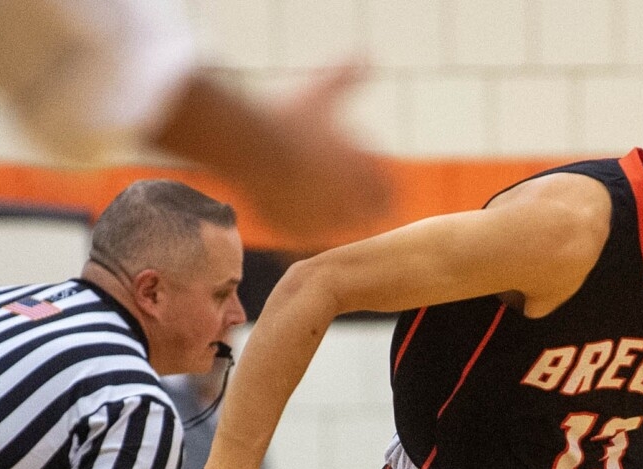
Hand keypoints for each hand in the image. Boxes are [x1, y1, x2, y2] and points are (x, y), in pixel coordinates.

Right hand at [245, 67, 392, 246]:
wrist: (252, 148)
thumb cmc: (290, 117)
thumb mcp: (323, 92)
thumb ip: (349, 77)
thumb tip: (366, 52)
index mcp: (364, 174)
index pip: (390, 194)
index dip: (382, 188)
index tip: (372, 183)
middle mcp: (349, 205)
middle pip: (368, 219)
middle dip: (361, 209)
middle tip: (343, 196)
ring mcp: (321, 224)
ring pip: (336, 232)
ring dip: (332, 222)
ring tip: (316, 205)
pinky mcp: (293, 236)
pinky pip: (303, 241)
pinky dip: (300, 231)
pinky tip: (290, 214)